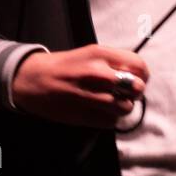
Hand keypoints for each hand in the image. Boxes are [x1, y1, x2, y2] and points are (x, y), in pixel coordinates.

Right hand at [10, 43, 149, 126]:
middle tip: (125, 93)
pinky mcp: (82, 115)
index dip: (142, 76)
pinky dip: (109, 119)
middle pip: (136, 88)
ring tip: (112, 104)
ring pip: (125, 108)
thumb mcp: (89, 54)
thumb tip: (138, 76)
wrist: (33, 80)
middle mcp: (97, 73)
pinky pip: (110, 122)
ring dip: (122, 108)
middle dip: (134, 93)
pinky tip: (99, 112)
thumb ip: (113, 62)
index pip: (138, 65)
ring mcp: (90, 95)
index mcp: (100, 54)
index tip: (137, 80)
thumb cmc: (65, 66)